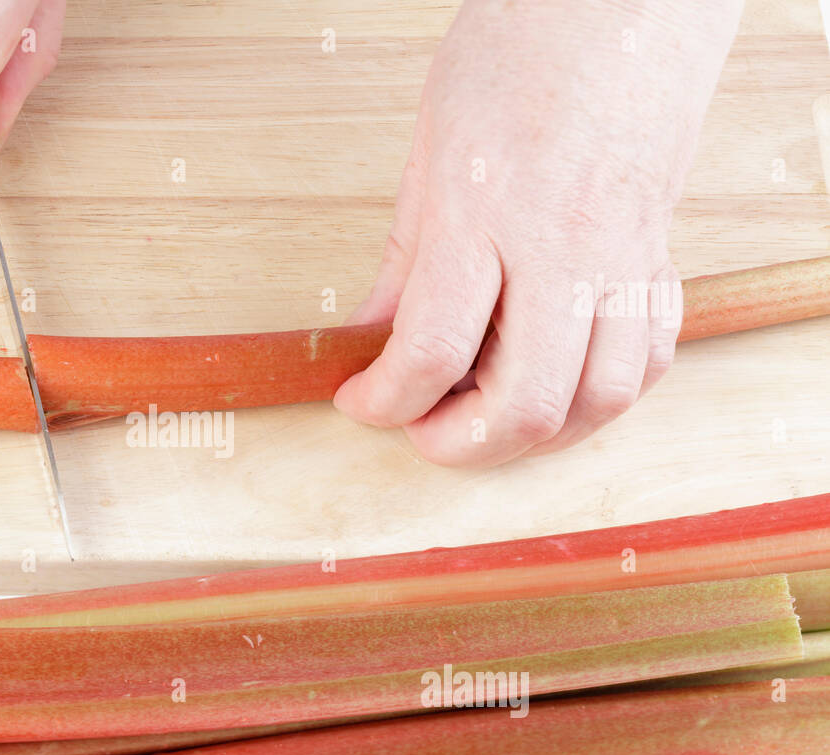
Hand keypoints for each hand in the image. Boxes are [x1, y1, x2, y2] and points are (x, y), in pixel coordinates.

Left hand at [333, 0, 741, 465]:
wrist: (626, 2)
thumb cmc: (521, 53)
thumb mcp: (431, 150)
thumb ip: (405, 260)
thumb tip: (371, 337)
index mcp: (482, 211)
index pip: (431, 350)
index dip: (384, 403)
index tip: (360, 403)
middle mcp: (561, 245)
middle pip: (525, 402)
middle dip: (460, 445)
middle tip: (422, 430)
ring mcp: (622, 257)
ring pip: (599, 400)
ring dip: (535, 435)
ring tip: (486, 415)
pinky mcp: (659, 258)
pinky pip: (646, 360)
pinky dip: (599, 396)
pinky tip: (556, 379)